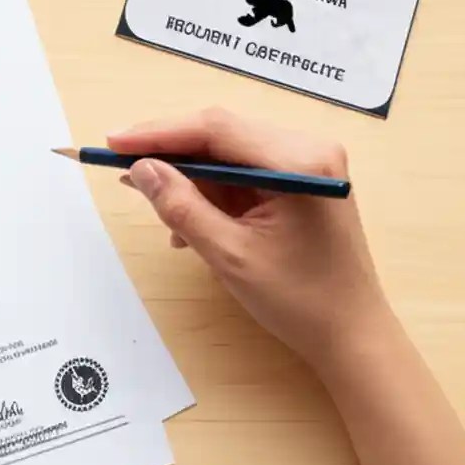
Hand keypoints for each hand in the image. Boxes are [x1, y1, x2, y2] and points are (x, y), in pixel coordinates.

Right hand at [110, 108, 392, 369]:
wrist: (352, 335)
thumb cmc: (299, 301)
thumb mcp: (230, 255)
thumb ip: (182, 207)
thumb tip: (140, 169)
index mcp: (299, 162)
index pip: (216, 129)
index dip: (159, 133)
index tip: (113, 143)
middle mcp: (309, 149)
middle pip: (222, 133)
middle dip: (170, 152)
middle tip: (120, 166)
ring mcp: (309, 164)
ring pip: (229, 153)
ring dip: (190, 178)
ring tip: (156, 208)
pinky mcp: (303, 182)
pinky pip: (245, 173)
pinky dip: (213, 193)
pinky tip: (191, 224)